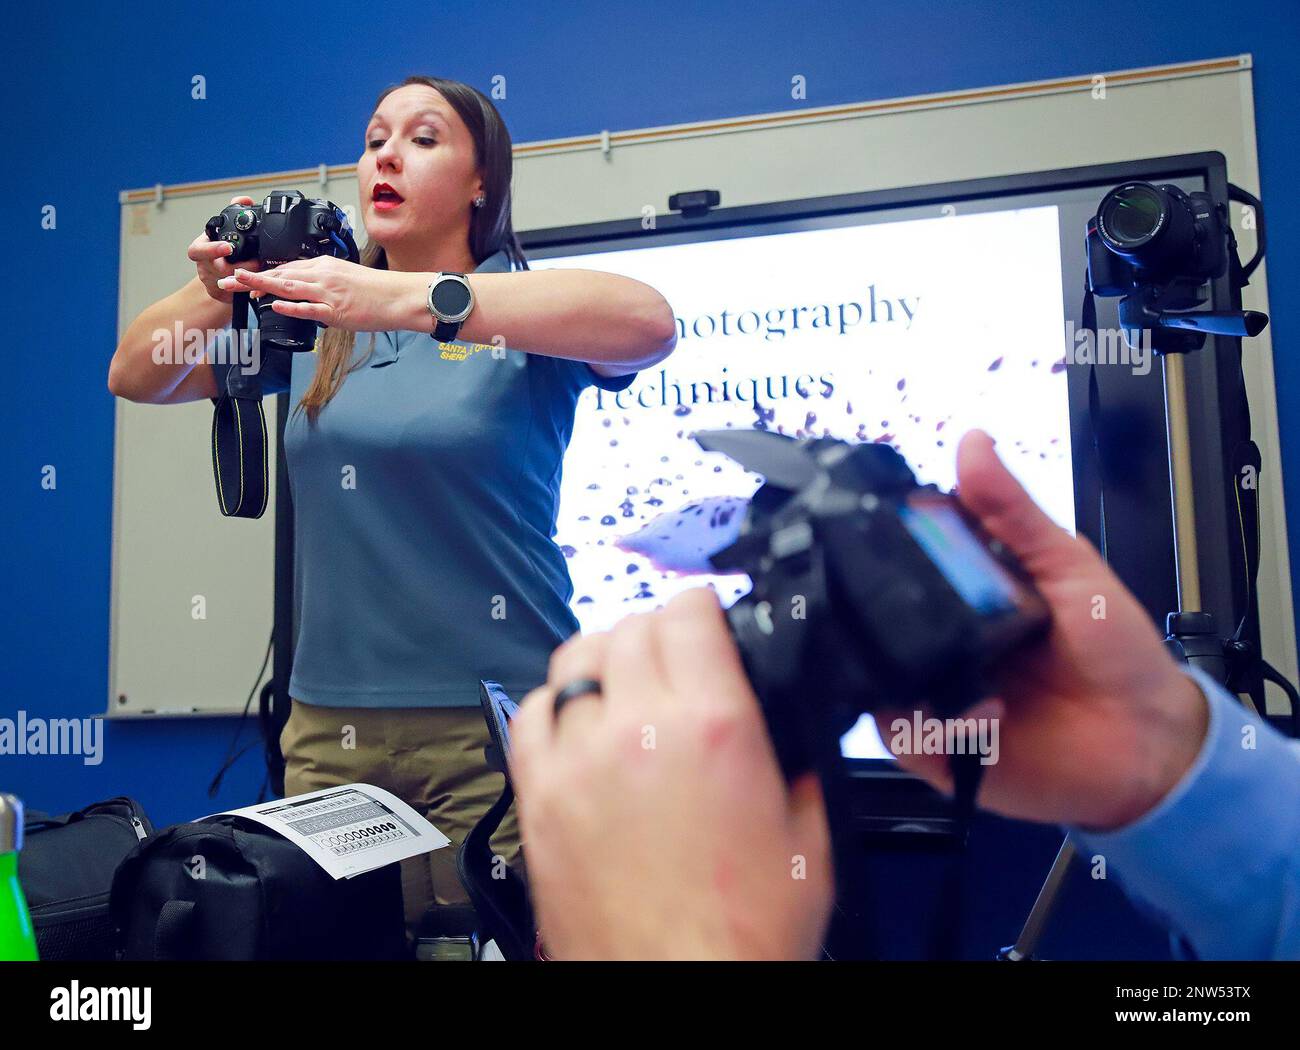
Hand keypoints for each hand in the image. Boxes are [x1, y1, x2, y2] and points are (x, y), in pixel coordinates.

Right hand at [188, 196, 262, 303]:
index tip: (227, 247)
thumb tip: (244, 199)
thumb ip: (233, 213)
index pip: (198, 250)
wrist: (217, 277)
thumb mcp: (223, 231)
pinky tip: (261, 281)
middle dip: (235, 268)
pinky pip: (236, 292)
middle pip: (215, 269)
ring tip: (262, 266)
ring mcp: (214, 282)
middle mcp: (205, 267)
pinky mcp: (224, 294)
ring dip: (247, 274)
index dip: (212, 249)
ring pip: (229, 281)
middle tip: (252, 263)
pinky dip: (250, 286)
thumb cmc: (220, 251)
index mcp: (202, 250)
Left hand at [216, 256, 412, 332]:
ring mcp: (328, 293)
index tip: (245, 279)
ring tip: (239, 286)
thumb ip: (327, 284)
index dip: (263, 274)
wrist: (399, 297)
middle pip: (280, 274)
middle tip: (227, 280)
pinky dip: (289, 307)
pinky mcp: (336, 310)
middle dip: (250, 277)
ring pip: (288, 287)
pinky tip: (274, 306)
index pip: (287, 267)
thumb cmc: (378, 291)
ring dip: (260, 286)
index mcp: (325, 266)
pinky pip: (308, 308)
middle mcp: (323, 275)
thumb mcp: (348, 278)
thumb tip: (311, 294)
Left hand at [509, 587, 833, 959]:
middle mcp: (639, 729)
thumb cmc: (739, 933)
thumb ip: (798, 762)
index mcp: (714, 727)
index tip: (708, 618)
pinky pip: (531, 714)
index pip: (690, 612)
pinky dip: (556, 705)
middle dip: (658, 630)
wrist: (675, 988)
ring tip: (624, 680)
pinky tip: (578, 723)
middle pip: (630, 627)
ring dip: (605, 658)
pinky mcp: (538, 796)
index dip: (702, 606)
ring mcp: (578, 760)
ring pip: (574, 659)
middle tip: (674, 656)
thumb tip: (790, 727)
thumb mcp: (808, 837)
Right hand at [872, 429, 1208, 832]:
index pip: (897, 559)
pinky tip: (985, 714)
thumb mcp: (1067, 566)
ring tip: (960, 669)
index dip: (877, 543)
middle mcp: (935, 638)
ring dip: (906, 671)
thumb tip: (970, 441)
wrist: (1148, 747)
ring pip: (873, 674)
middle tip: (903, 607)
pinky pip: (900, 733)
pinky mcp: (932, 747)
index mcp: (960, 589)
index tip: (864, 526)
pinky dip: (931, 726)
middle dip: (874, 610)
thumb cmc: (1115, 649)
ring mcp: (929, 691)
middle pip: (871, 616)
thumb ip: (1013, 512)